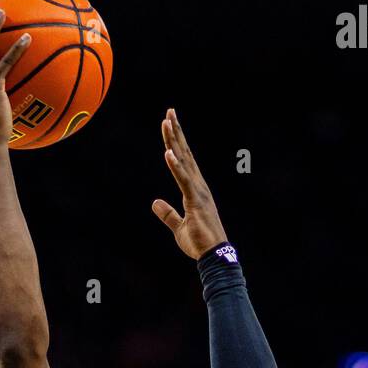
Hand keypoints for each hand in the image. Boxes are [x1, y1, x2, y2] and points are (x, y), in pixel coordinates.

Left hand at [152, 109, 228, 259]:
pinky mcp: (196, 201)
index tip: (170, 123)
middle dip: (176, 132)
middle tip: (169, 111)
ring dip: (174, 141)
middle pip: (184, 154)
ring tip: (167, 121)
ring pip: (183, 161)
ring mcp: (198, 192)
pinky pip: (183, 181)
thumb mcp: (178, 226)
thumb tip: (154, 202)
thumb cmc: (199, 243)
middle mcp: (198, 185)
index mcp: (195, 189)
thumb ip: (167, 214)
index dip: (176, 141)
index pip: (184, 160)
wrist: (213, 255)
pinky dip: (175, 166)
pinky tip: (168, 153)